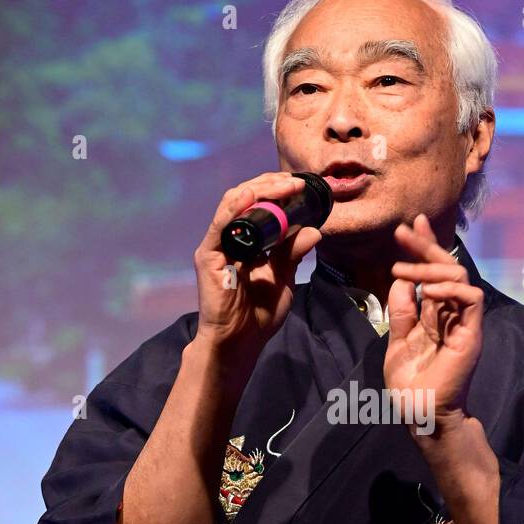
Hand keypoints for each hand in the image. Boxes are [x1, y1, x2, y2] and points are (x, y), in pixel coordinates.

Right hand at [194, 173, 321, 357]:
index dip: (277, 191)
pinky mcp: (208, 255)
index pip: (259, 205)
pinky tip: (253, 195)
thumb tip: (315, 230)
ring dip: (259, 189)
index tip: (301, 185)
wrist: (239, 342)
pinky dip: (237, 206)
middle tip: (295, 181)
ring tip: (283, 185)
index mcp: (248, 242)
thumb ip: (293, 253)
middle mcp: (231, 238)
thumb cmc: (258, 315)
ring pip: (233, 203)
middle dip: (270, 184)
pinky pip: (221, 223)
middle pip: (246, 197)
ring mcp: (218, 245)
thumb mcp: (283, 279)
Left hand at [384, 214, 483, 429]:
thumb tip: (400, 280)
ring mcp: (464, 322)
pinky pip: (471, 297)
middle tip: (405, 231)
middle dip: (426, 246)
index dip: (424, 248)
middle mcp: (452, 313)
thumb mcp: (397, 340)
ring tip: (404, 270)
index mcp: (435, 314)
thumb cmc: (410, 384)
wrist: (421, 412)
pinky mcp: (471, 332)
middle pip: (446, 268)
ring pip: (460, 276)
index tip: (409, 227)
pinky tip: (428, 291)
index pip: (433, 274)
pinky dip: (450, 288)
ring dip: (431, 267)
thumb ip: (401, 311)